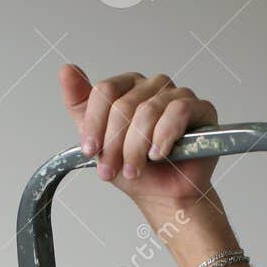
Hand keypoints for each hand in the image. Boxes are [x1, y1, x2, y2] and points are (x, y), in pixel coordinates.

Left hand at [57, 65, 218, 214]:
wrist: (163, 197)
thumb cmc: (135, 171)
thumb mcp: (98, 142)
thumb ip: (80, 106)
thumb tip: (65, 69)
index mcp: (128, 88)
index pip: (105, 91)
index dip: (95, 124)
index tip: (91, 151)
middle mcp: (153, 86)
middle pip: (124, 104)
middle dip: (114, 144)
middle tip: (111, 171)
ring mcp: (178, 95)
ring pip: (148, 111)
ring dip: (136, 148)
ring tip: (134, 170)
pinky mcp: (201, 109)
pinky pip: (177, 112)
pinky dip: (163, 137)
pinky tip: (157, 156)